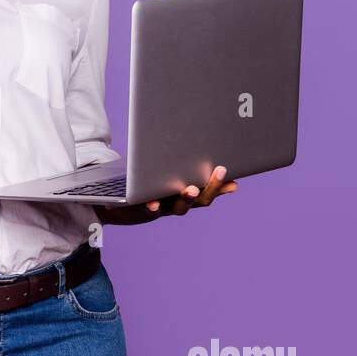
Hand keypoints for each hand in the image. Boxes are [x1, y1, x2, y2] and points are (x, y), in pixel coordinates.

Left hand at [95, 165, 237, 224]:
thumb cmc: (150, 183)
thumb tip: (203, 147)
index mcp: (187, 193)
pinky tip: (152, 202)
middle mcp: (178, 203)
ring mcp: (162, 207)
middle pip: (199, 200)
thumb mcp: (169, 174)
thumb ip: (185, 167)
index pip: (209, 191)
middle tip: (220, 171)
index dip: (222, 187)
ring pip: (178, 206)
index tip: (235, 182)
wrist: (120, 202)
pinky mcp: (142, 207)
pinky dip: (151, 205)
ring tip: (191, 189)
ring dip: (186, 197)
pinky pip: (149, 208)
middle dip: (210, 187)